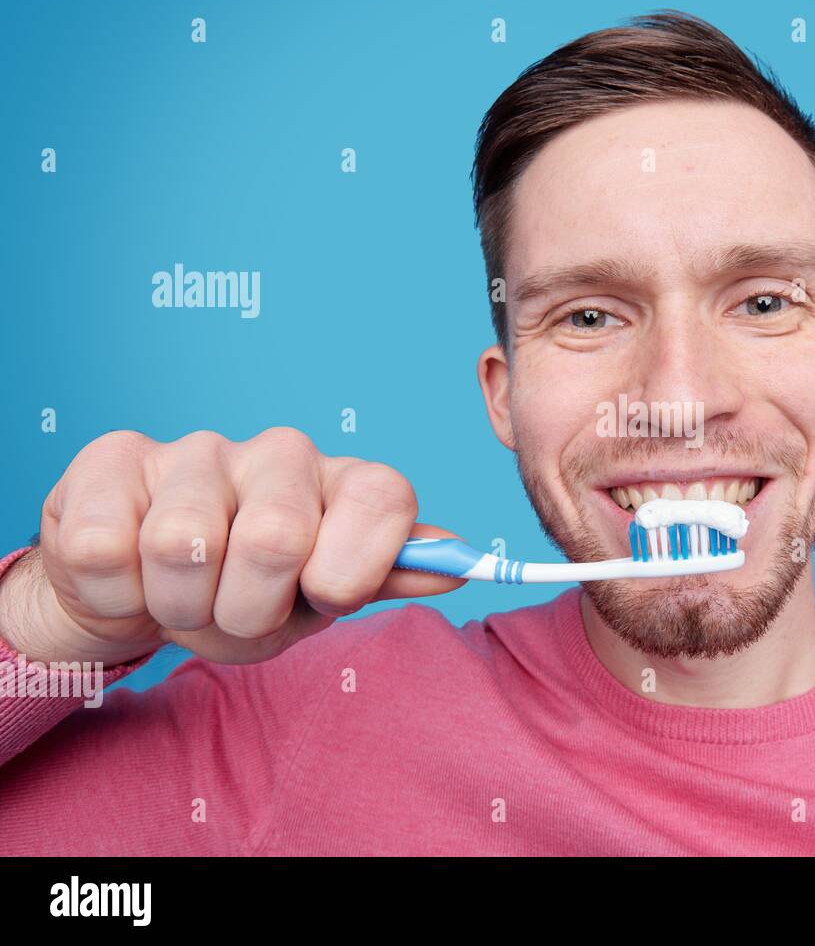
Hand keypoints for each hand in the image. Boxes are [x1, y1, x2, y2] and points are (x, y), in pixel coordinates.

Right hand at [0, 428, 463, 666]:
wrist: (138, 594)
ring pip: (186, 546)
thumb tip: (458, 565)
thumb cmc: (243, 594)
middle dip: (247, 610)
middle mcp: (279, 453)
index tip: (327, 596)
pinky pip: (109, 548)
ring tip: (183, 595)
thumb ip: (386, 578)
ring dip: (179, 605)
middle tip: (236, 611)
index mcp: (342, 483)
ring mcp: (196, 450)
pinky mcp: (113, 461)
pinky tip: (128, 576)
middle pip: (276, 537)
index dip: (357, 564)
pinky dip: (117, 592)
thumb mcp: (319, 601)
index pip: (385, 496)